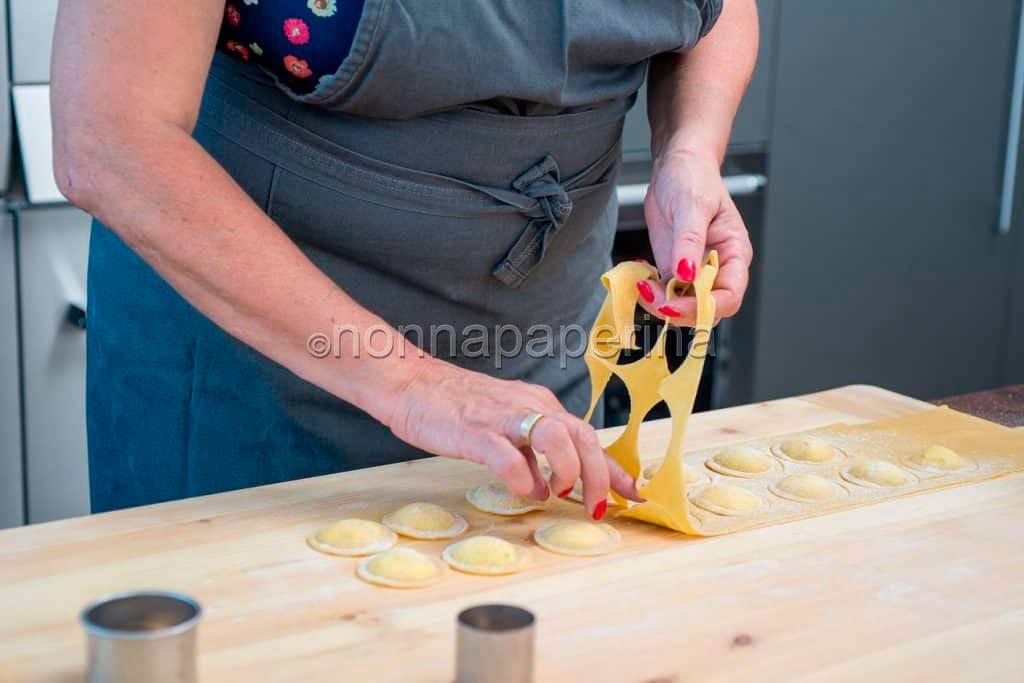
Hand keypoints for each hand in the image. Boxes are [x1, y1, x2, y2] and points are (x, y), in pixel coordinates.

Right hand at [386, 359, 641, 518]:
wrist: (412, 384)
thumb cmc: (455, 409)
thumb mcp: (504, 428)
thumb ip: (529, 455)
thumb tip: (546, 489)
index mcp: (539, 405)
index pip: (587, 436)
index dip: (614, 467)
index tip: (635, 492)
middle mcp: (530, 407)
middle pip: (582, 435)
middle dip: (600, 474)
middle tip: (599, 507)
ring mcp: (504, 418)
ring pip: (557, 437)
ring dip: (568, 470)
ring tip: (560, 494)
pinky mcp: (476, 432)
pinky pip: (509, 457)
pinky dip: (522, 479)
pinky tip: (521, 491)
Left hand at [639, 147, 752, 325]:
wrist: (676, 165)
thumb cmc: (694, 177)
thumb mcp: (692, 205)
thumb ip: (689, 242)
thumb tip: (687, 275)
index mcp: (734, 254)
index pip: (729, 296)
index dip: (703, 307)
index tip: (675, 303)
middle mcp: (717, 267)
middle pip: (705, 308)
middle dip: (678, 310)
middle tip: (651, 297)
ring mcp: (693, 270)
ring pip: (682, 305)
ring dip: (660, 303)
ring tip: (642, 287)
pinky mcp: (673, 267)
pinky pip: (664, 292)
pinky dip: (650, 293)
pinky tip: (639, 279)